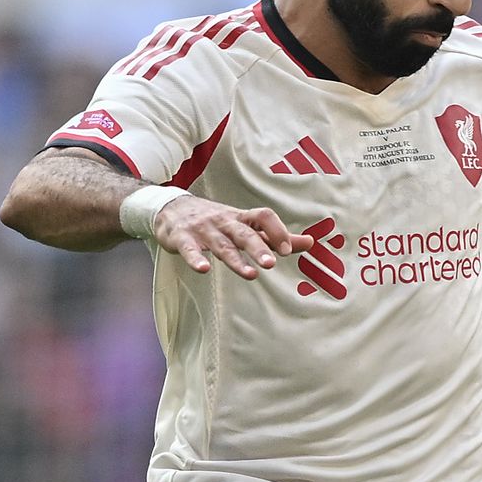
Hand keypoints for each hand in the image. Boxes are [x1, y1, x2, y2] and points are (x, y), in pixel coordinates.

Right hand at [154, 195, 314, 277]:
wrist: (172, 207)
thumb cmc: (216, 221)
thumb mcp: (245, 224)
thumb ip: (275, 236)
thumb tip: (310, 243)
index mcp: (241, 218)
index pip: (263, 217)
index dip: (277, 231)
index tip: (289, 250)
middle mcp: (224, 222)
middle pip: (244, 233)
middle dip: (258, 248)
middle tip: (271, 264)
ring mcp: (203, 230)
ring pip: (221, 245)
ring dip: (236, 259)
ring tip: (251, 274)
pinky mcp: (182, 238)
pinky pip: (189, 249)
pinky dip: (195, 259)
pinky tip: (202, 269)